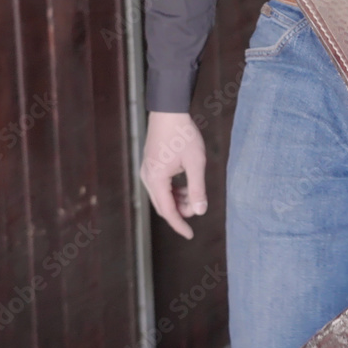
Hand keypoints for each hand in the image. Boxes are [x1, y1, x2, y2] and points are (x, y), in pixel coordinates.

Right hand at [139, 112, 207, 238]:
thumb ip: (197, 188)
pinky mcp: (150, 165)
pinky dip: (173, 190)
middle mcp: (147, 177)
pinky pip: (161, 185)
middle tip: (197, 209)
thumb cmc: (183, 135)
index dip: (179, 225)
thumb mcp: (196, 163)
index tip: (190, 235)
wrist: (169, 111)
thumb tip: (200, 211)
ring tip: (194, 196)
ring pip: (162, 195)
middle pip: (163, 205)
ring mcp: (147, 170)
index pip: (167, 211)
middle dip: (180, 212)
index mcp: (156, 179)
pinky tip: (186, 186)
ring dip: (178, 200)